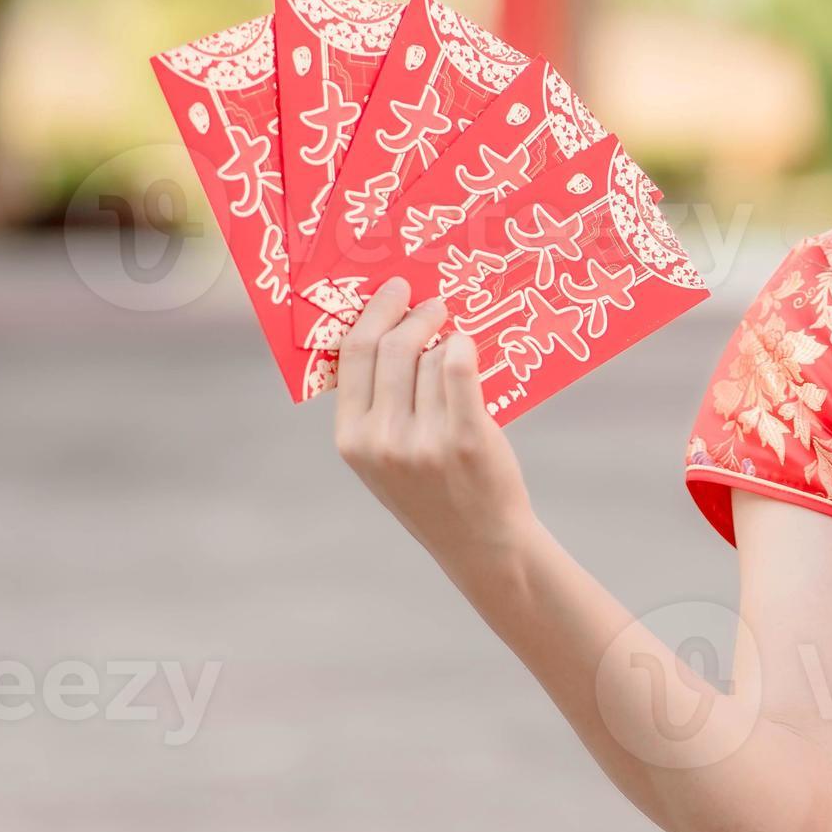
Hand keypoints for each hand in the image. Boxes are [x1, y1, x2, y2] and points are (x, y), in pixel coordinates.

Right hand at [332, 277, 531, 558]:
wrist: (480, 542)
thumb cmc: (431, 491)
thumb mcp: (382, 459)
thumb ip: (375, 406)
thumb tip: (386, 328)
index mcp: (352, 440)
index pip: (354, 355)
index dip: (375, 313)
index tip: (394, 290)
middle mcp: (382, 440)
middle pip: (393, 347)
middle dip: (414, 314)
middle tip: (433, 303)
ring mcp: (424, 441)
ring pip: (431, 358)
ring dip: (446, 340)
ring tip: (455, 341)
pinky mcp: (466, 439)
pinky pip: (459, 369)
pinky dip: (464, 348)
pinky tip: (468, 345)